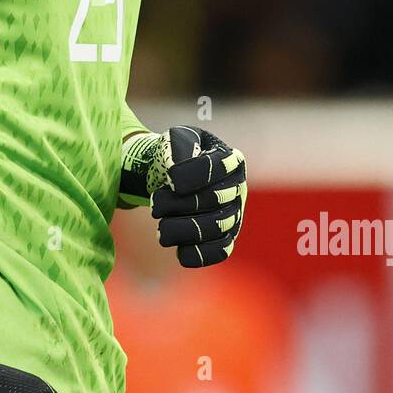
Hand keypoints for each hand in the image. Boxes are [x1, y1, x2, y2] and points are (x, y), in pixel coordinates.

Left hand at [124, 126, 246, 266]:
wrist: (170, 178)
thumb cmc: (175, 156)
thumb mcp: (174, 140)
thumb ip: (177, 147)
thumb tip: (175, 172)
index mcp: (230, 159)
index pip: (215, 166)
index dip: (188, 175)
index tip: (168, 178)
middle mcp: (237, 188)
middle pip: (213, 200)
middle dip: (177, 203)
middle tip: (155, 203)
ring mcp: (234, 214)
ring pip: (216, 228)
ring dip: (181, 229)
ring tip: (161, 226)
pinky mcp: (225, 237)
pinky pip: (219, 251)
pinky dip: (197, 252)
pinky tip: (176, 246)